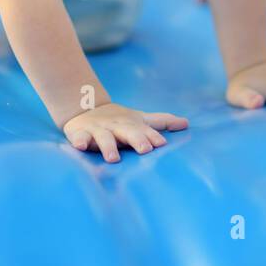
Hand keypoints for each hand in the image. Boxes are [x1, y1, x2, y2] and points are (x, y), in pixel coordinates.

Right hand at [63, 102, 188, 162]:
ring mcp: (99, 130)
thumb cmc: (119, 120)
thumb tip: (187, 123)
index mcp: (132, 124)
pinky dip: (79, 141)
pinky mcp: (81, 133)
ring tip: (113, 158)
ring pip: (104, 137)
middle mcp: (117, 126)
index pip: (145, 130)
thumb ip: (162, 121)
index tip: (162, 144)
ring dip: (108, 146)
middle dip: (136, 139)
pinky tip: (79, 147)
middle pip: (128, 132)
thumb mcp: (140, 119)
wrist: (84, 107)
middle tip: (145, 150)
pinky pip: (79, 138)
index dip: (153, 136)